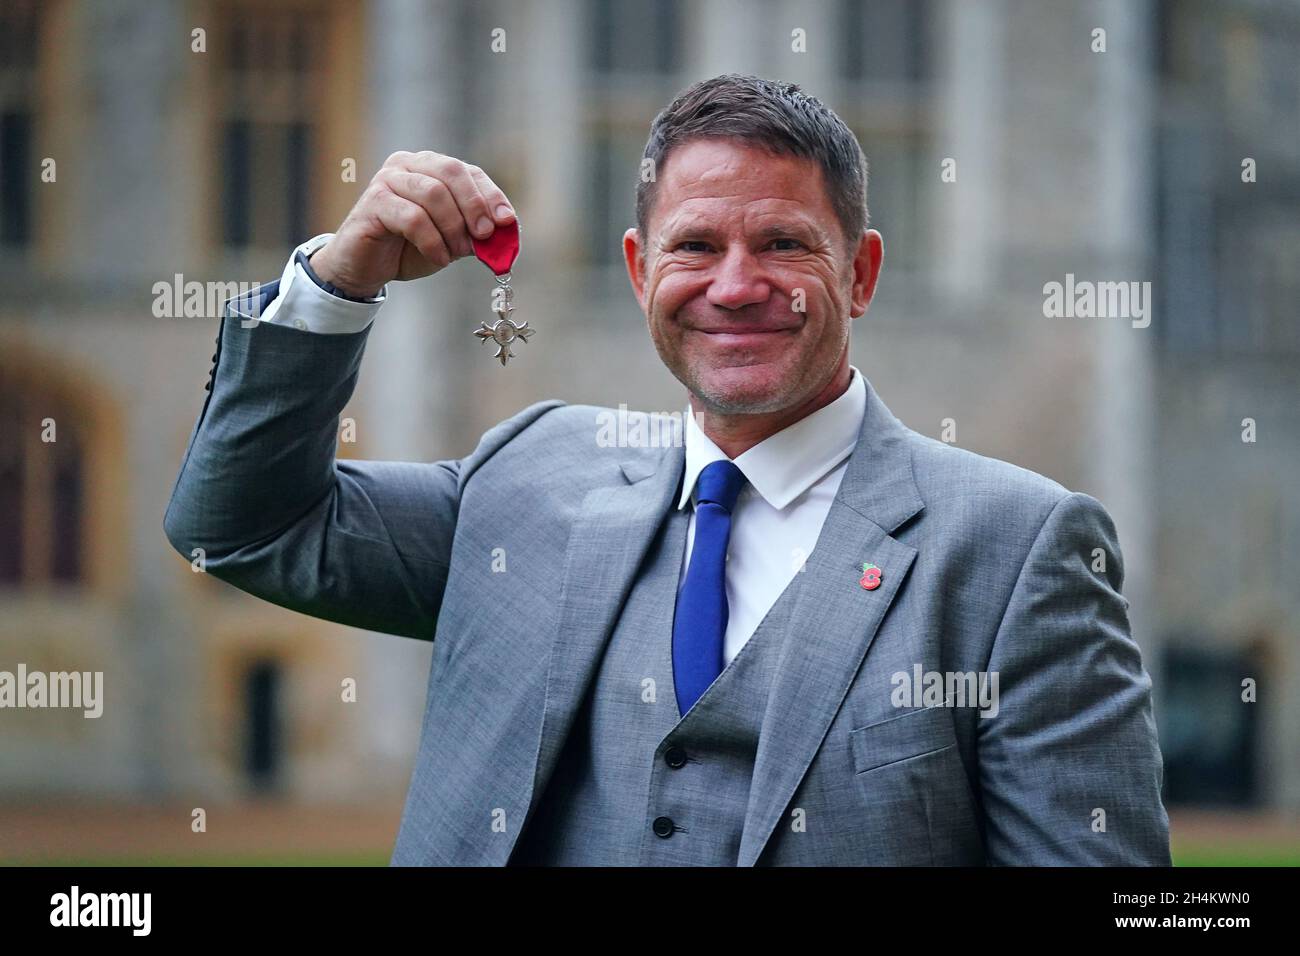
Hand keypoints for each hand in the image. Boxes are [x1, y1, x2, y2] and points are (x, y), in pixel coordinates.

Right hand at [310, 150, 515, 298]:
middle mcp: (408, 164)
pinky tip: (439, 258)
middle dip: (474, 206)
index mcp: (430, 166)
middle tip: (484, 235)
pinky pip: (413, 218)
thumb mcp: (451, 239)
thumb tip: (506, 230)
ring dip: (453, 228)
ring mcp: (387, 179)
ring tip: (456, 253)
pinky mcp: (374, 202)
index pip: (468, 171)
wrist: (367, 268)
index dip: (490, 195)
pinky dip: (433, 242)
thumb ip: (475, 232)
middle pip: (451, 172)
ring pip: (433, 193)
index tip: (507, 221)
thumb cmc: (410, 248)